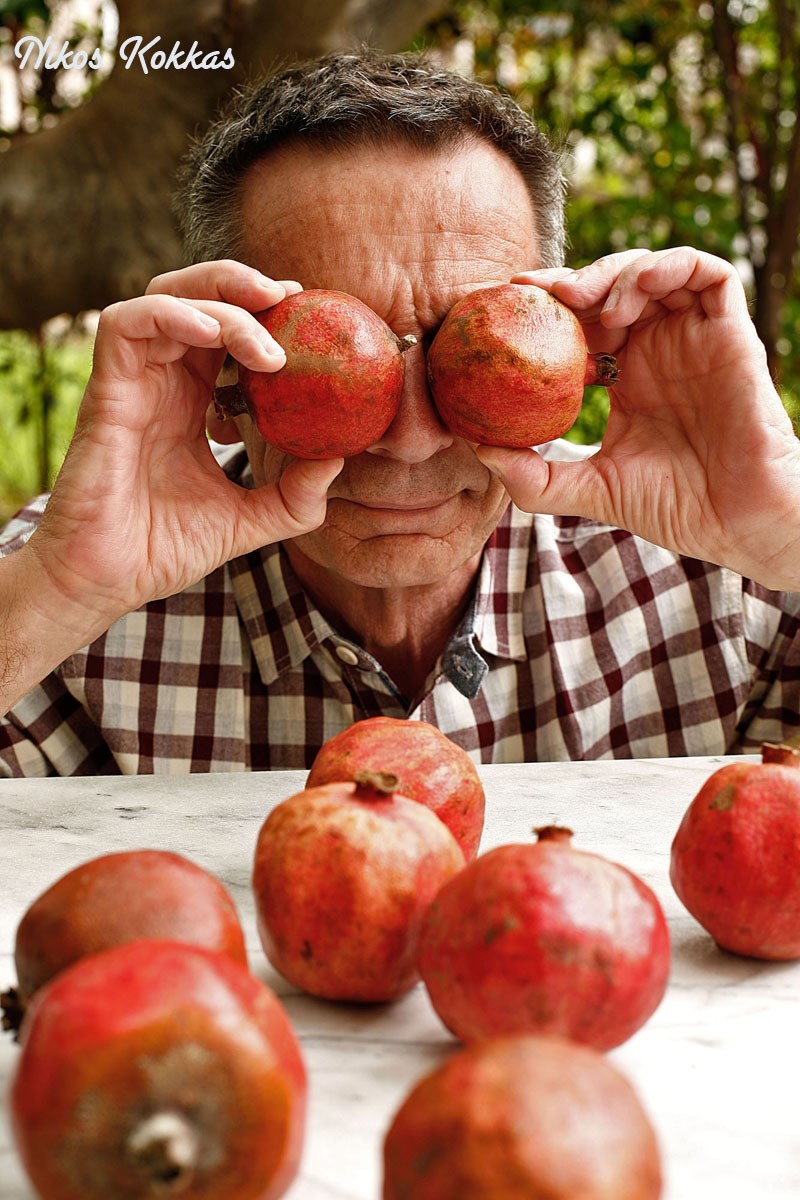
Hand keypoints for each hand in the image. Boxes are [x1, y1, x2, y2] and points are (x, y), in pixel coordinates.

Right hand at [26, 261, 343, 633]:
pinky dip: (172, 315)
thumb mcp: (250, 521)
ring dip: (220, 302)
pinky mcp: (107, 391)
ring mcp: (133, 382)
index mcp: (192, 401)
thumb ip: (295, 497)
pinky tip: (214, 337)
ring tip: (265, 343)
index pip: (225, 331)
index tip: (308, 319)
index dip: (263, 313)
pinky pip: (126, 324)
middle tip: (290, 300)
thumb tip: (339, 460)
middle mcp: (163, 382)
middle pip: (196, 296)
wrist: (110, 580)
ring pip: (166, 298)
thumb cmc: (165, 549)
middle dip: (243, 285)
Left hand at [475, 248, 799, 590]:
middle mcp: (657, 350)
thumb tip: (477, 450)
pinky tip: (635, 291)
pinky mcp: (731, 332)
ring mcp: (694, 337)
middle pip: (608, 289)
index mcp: (624, 376)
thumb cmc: (673, 508)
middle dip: (567, 282)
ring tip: (582, 299)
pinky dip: (670, 266)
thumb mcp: (588, 489)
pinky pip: (709, 274)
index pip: (577, 325)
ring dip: (613, 271)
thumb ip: (534, 476)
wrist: (736, 524)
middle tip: (529, 293)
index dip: (543, 310)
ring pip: (653, 271)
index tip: (501, 307)